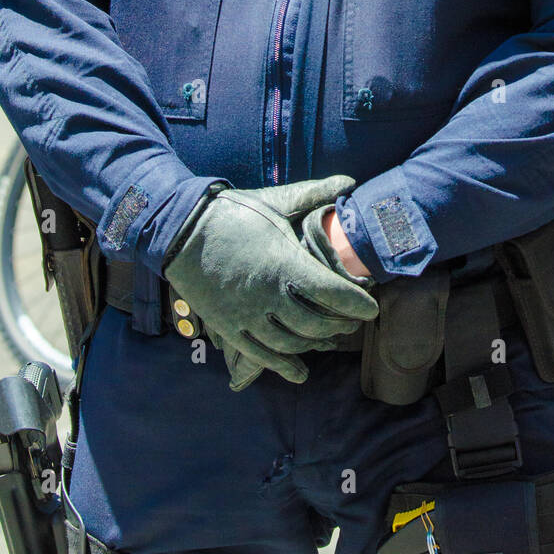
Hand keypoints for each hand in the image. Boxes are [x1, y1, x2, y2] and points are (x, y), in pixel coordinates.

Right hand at [221, 199, 372, 391]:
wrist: (181, 229)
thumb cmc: (233, 214)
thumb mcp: (274, 203)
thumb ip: (314, 194)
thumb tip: (350, 181)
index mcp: (284, 264)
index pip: (333, 293)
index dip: (358, 305)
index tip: (372, 308)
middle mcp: (268, 295)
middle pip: (317, 324)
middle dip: (341, 325)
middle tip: (353, 321)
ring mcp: (246, 316)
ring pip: (292, 344)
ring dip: (316, 344)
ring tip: (329, 337)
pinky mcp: (229, 328)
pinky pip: (261, 355)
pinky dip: (284, 366)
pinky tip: (300, 372)